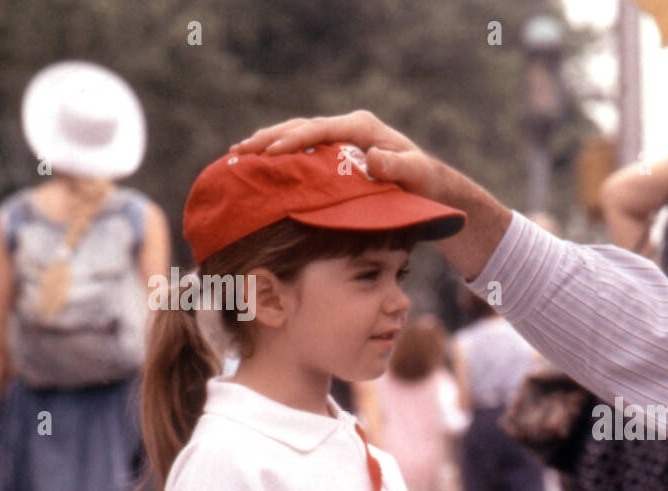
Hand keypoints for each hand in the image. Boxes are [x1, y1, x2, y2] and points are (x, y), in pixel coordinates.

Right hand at [232, 110, 511, 280]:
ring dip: (267, 145)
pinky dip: (278, 156)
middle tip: (239, 151)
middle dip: (268, 139)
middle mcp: (347, 128)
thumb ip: (398, 167)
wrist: (430, 186)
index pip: (319, 130)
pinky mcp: (334, 153)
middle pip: (300, 128)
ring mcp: (339, 139)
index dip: (293, 140)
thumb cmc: (425, 183)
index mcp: (361, 128)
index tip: (270, 154)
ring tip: (237, 155)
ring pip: (296, 136)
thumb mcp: (417, 175)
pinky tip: (257, 167)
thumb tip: (373, 158)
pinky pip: (301, 151)